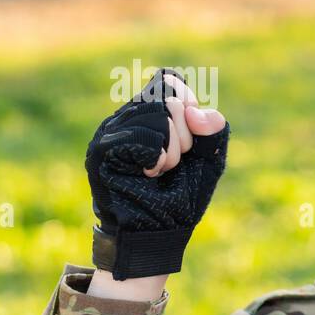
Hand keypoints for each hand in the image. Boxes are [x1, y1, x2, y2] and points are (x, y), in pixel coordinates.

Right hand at [85, 69, 229, 279]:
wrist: (160, 233)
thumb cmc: (181, 198)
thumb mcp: (209, 160)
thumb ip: (213, 130)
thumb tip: (198, 111)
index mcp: (148, 115)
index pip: (169, 81)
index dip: (189, 104)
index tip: (190, 135)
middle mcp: (125, 118)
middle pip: (167, 96)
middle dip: (185, 134)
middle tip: (174, 163)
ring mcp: (109, 132)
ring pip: (156, 114)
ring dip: (172, 150)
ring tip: (160, 171)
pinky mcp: (102, 150)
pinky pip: (142, 137)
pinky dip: (157, 159)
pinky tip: (148, 175)